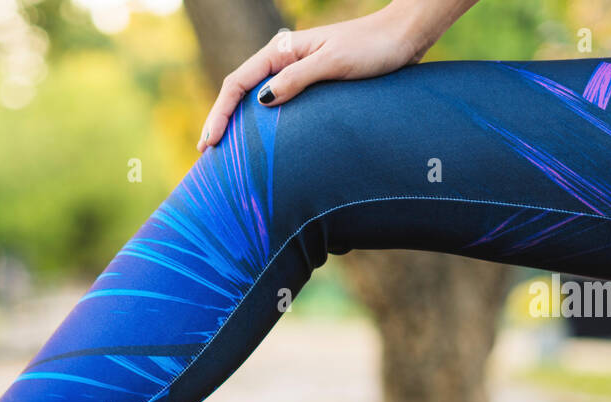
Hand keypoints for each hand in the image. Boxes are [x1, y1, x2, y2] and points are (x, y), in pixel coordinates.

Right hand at [197, 0, 476, 151]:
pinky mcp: (312, 87)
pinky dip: (262, 127)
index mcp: (283, 52)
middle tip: (206, 154)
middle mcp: (285, 62)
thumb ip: (297, 79)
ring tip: (225, 155)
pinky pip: (278, 108)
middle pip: (241, 94)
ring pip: (257, 102)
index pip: (237, 83)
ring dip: (239, 126)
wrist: (404, 38)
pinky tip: (260, 146)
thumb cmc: (372, 48)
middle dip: (221, 122)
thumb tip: (261, 101)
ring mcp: (297, 74)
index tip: (210, 142)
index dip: (219, 113)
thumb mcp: (333, 63)